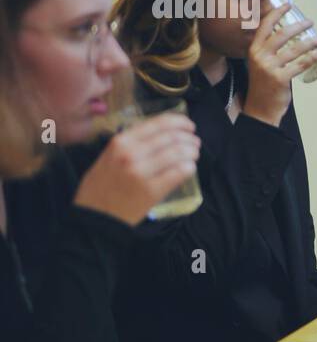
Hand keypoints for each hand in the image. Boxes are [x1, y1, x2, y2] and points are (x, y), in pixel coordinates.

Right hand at [73, 113, 200, 225]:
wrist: (95, 218)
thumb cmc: (101, 187)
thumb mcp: (108, 157)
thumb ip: (130, 144)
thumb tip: (160, 134)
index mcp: (120, 142)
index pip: (158, 123)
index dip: (179, 122)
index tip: (189, 126)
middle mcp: (130, 153)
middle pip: (172, 137)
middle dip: (189, 139)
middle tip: (195, 143)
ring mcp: (141, 172)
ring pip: (178, 153)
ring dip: (191, 152)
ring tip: (194, 155)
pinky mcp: (151, 190)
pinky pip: (178, 173)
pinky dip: (189, 168)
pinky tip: (190, 169)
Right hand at [243, 0, 316, 126]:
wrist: (260, 109)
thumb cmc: (263, 85)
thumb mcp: (260, 63)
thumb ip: (269, 49)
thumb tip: (287, 33)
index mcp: (253, 50)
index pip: (264, 26)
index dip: (277, 13)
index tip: (288, 4)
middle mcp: (260, 56)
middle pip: (282, 34)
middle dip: (299, 26)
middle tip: (310, 22)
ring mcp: (270, 68)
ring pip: (295, 49)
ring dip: (311, 42)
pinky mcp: (281, 79)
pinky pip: (301, 64)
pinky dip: (313, 57)